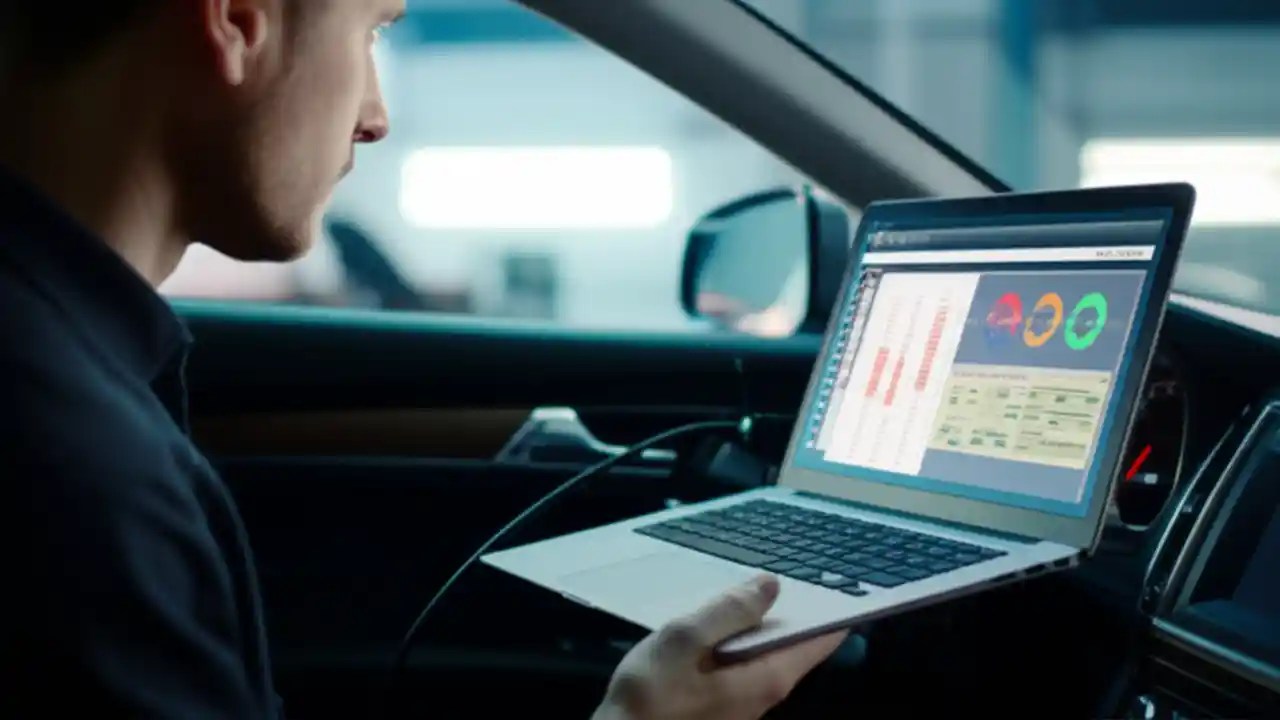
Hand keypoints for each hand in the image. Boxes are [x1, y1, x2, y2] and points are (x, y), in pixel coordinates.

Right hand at [593, 574, 847, 719]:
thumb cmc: (651, 697)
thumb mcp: (685, 639)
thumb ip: (730, 610)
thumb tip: (772, 584)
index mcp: (769, 677)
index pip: (822, 639)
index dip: (833, 606)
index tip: (835, 574)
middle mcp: (768, 694)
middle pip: (798, 645)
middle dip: (795, 608)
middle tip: (787, 566)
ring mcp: (747, 704)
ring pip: (770, 654)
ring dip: (764, 623)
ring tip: (751, 586)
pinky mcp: (726, 707)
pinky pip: (748, 665)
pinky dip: (744, 640)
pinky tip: (721, 623)